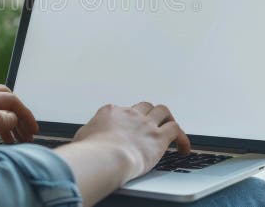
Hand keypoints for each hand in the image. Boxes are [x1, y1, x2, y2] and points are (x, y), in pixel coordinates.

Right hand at [71, 102, 190, 181]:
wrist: (105, 157)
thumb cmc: (90, 151)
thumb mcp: (81, 138)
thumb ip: (87, 134)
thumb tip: (84, 139)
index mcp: (111, 112)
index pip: (122, 110)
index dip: (126, 120)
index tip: (126, 130)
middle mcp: (130, 114)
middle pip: (145, 106)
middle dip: (149, 114)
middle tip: (151, 125)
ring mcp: (146, 124)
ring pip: (162, 111)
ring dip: (167, 119)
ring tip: (169, 129)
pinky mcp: (159, 137)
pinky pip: (176, 130)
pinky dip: (182, 138)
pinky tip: (183, 148)